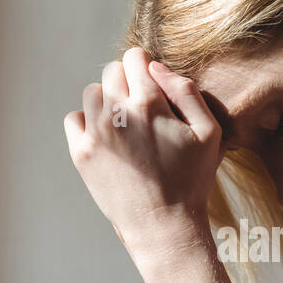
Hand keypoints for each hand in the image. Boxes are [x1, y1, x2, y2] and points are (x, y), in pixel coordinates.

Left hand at [64, 47, 224, 249]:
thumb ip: (187, 91)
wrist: (163, 226)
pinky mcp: (80, 153)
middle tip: (142, 111)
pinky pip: (74, 119)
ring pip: (92, 92)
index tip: (153, 86)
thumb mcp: (209, 132)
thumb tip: (158, 68)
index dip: (146, 68)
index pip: (135, 57)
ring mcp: (95, 133)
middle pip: (113, 71)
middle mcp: (117, 113)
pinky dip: (87, 123)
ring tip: (125, 126)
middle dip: (128, 83)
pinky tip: (107, 140)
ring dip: (107, 101)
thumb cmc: (191, 180)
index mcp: (149, 103)